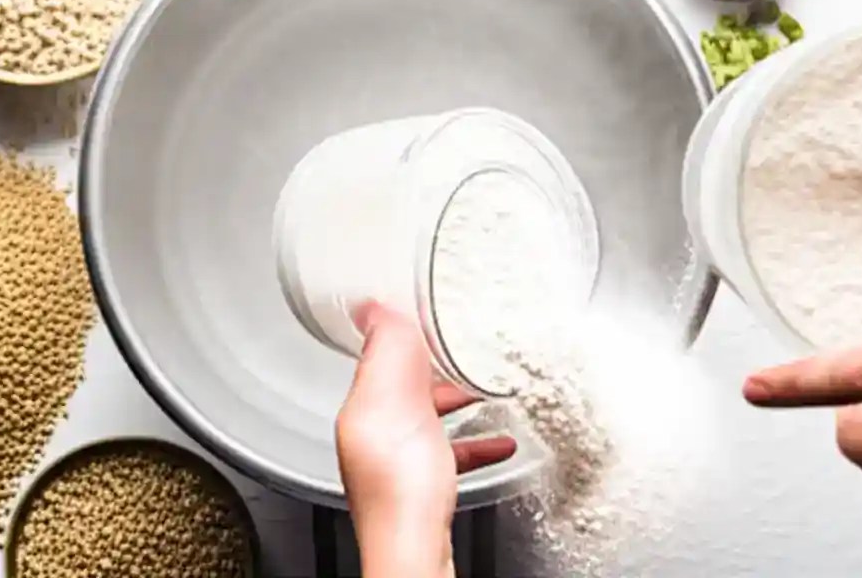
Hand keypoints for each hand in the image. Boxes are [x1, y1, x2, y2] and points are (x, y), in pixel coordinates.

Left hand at [336, 302, 516, 577]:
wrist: (414, 556)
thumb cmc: (402, 494)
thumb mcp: (395, 405)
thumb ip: (390, 355)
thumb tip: (375, 308)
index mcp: (362, 408)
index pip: (379, 354)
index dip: (403, 330)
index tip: (426, 311)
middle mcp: (373, 434)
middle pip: (406, 384)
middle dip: (438, 364)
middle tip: (466, 348)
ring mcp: (395, 463)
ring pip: (428, 417)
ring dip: (459, 399)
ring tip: (488, 389)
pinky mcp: (420, 487)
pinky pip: (448, 452)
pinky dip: (473, 441)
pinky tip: (499, 443)